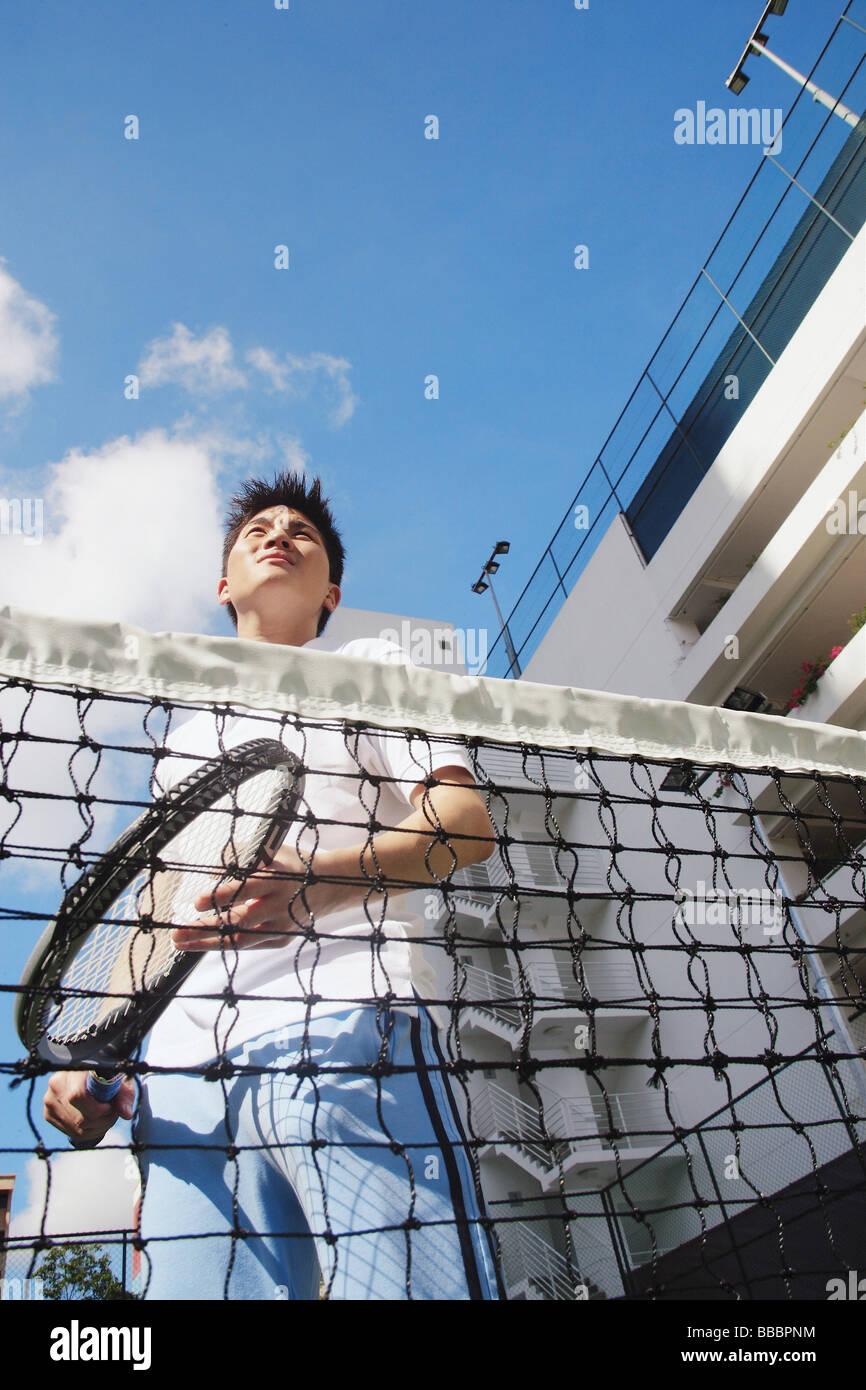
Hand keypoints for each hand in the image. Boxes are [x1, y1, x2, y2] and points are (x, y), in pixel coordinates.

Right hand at [44, 1071, 135, 1145]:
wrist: (91, 1072)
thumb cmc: (108, 1074)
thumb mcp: (121, 1080)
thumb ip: (124, 1096)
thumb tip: (126, 1114)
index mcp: (72, 1070)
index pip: (78, 1096)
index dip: (97, 1108)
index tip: (110, 1106)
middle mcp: (56, 1085)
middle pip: (79, 1118)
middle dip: (101, 1121)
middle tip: (112, 1113)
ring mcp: (49, 1101)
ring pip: (76, 1128)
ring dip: (97, 1128)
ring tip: (106, 1116)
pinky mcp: (49, 1114)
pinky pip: (71, 1132)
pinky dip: (88, 1132)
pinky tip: (95, 1121)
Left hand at [171, 844, 331, 951]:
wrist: (330, 886)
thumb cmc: (294, 865)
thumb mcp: (273, 852)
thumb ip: (243, 857)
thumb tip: (212, 865)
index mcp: (277, 880)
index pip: (246, 890)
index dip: (221, 897)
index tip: (197, 902)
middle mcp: (279, 907)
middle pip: (238, 923)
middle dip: (205, 929)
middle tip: (177, 932)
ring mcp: (281, 927)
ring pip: (240, 941)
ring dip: (208, 943)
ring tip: (182, 943)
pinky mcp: (282, 940)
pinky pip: (249, 945)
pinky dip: (227, 943)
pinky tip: (202, 942)